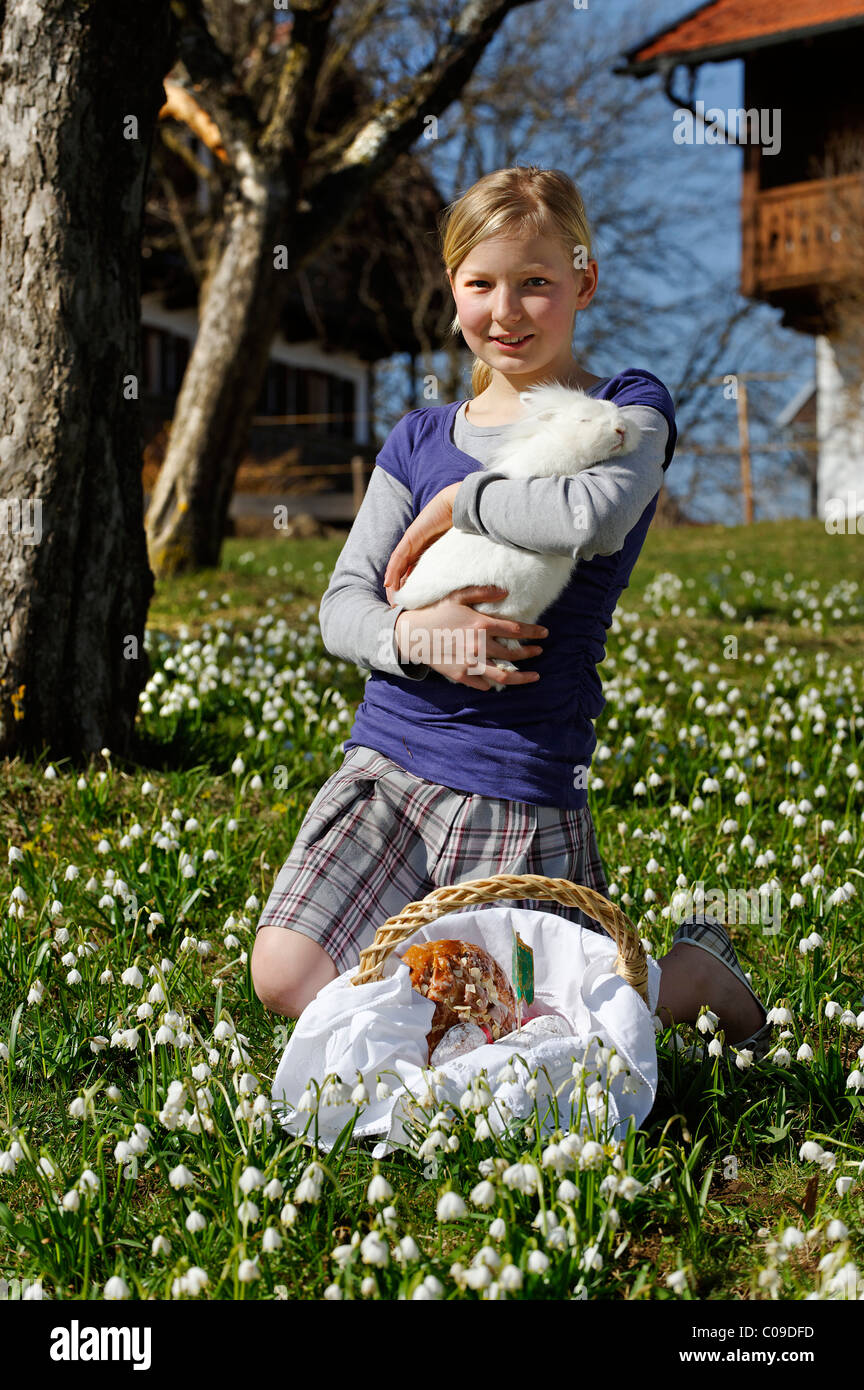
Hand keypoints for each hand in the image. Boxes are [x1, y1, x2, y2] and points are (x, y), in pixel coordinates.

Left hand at [383, 482, 462, 596]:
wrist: (462, 504)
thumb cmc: (468, 527)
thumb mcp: (461, 552)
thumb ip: (459, 566)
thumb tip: (475, 587)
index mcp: (432, 553)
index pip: (417, 574)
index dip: (414, 589)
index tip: (414, 607)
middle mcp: (420, 548)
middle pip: (405, 572)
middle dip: (401, 590)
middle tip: (399, 607)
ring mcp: (413, 542)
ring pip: (398, 567)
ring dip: (394, 585)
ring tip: (392, 601)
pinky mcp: (410, 538)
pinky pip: (398, 558)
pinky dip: (393, 572)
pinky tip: (389, 585)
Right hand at [394, 586, 548, 690]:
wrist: (411, 635)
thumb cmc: (435, 612)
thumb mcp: (457, 596)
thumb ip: (482, 592)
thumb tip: (505, 591)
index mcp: (481, 625)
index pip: (516, 631)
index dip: (534, 632)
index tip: (545, 634)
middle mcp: (479, 646)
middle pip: (514, 654)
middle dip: (531, 653)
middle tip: (539, 651)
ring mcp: (471, 663)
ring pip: (504, 675)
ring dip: (523, 677)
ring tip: (534, 676)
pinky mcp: (461, 675)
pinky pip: (483, 683)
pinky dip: (493, 683)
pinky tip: (499, 681)